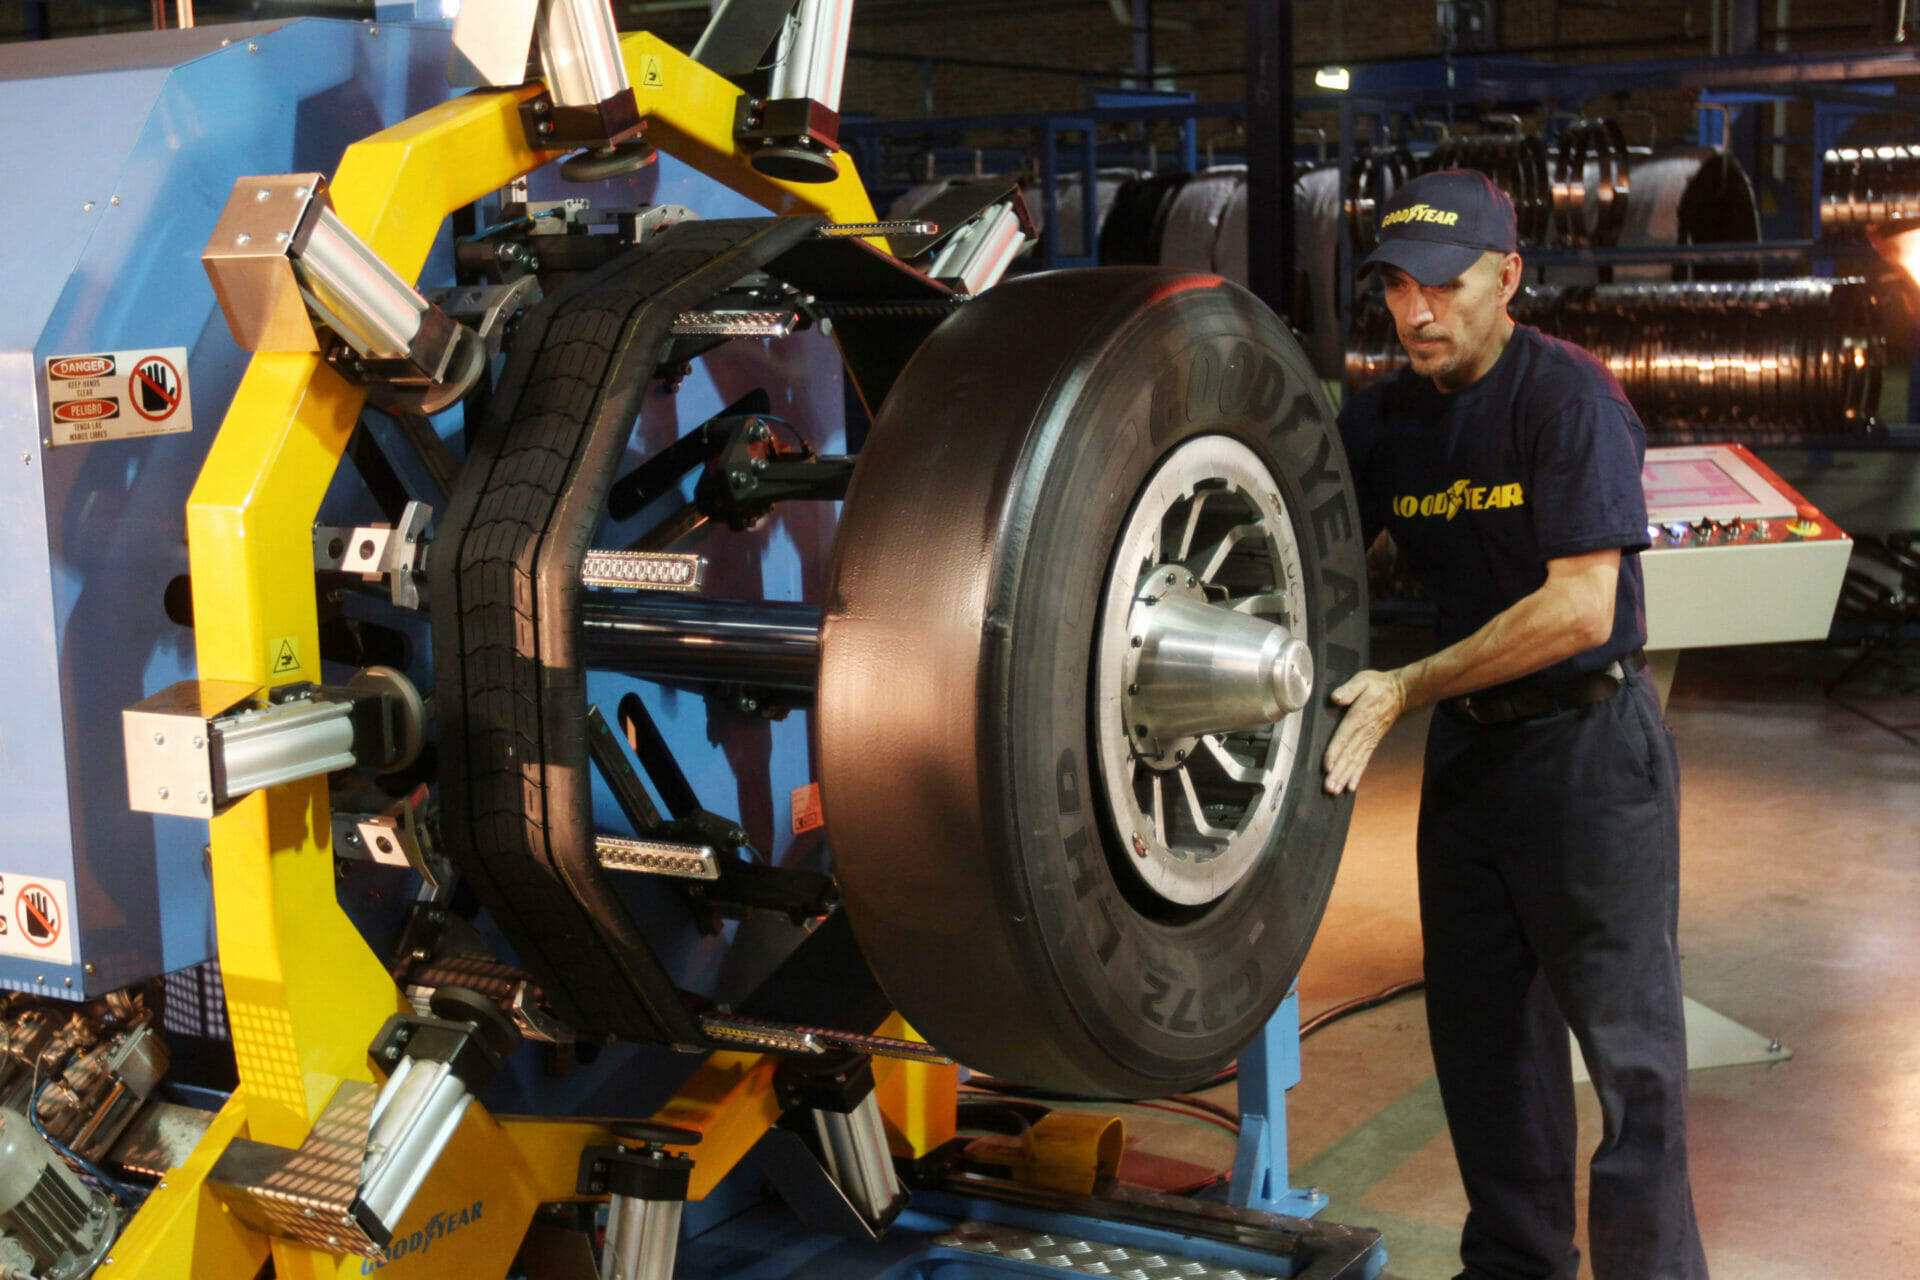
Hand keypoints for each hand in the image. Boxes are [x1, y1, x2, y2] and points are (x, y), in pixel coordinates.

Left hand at [1322, 669, 1407, 794]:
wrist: (1401, 692)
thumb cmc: (1378, 685)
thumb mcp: (1363, 680)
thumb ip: (1349, 689)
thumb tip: (1336, 698)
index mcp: (1359, 716)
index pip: (1344, 736)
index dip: (1335, 751)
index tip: (1327, 766)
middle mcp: (1364, 731)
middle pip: (1349, 754)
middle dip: (1338, 772)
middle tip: (1329, 787)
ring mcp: (1370, 739)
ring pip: (1355, 761)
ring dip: (1345, 777)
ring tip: (1335, 790)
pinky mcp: (1373, 742)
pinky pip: (1364, 761)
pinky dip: (1357, 774)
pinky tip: (1351, 787)